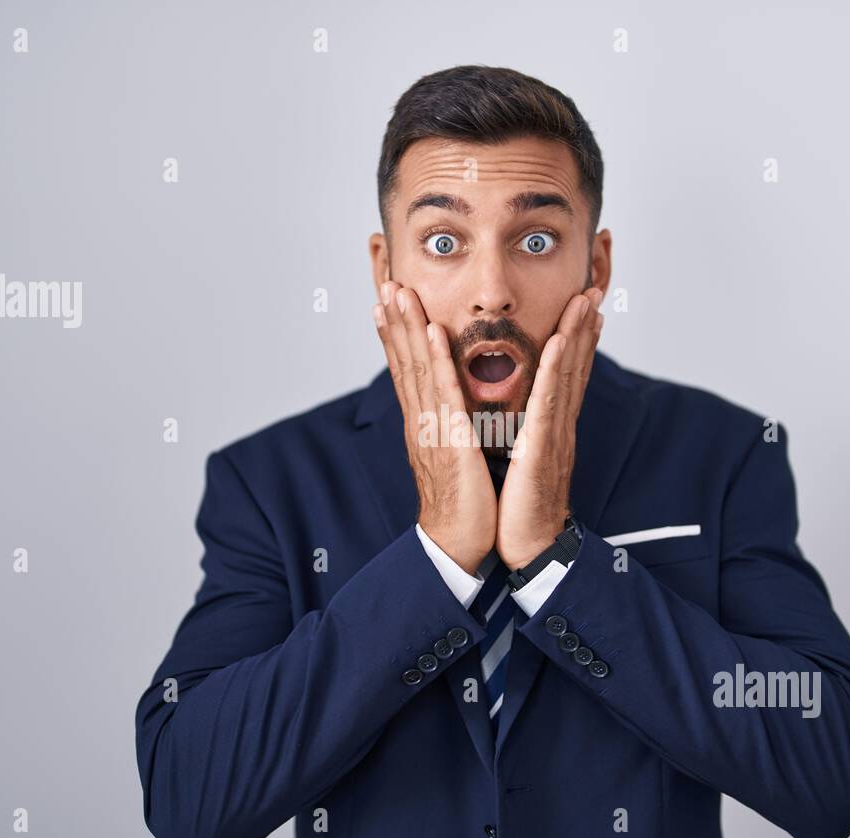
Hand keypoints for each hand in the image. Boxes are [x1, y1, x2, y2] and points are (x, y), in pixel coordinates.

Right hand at [374, 281, 496, 574]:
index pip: (406, 371)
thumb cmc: (464, 504)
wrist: (458, 543)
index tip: (387, 303)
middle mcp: (420, 421)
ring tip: (399, 293)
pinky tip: (433, 332)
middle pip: (404, 362)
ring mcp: (431, 429)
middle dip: (394, 321)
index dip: (395, 336)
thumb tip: (448, 409)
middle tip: (385, 282)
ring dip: (408, 328)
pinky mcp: (449, 441)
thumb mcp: (454, 457)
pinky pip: (443, 393)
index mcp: (424, 425)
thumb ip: (449, 429)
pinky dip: (436, 360)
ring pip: (416, 369)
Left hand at [496, 287, 603, 568]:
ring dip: (576, 334)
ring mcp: (555, 435)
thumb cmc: (522, 509)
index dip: (579, 338)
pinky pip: (548, 403)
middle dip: (584, 324)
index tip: (584, 305)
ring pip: (566, 375)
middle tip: (592, 286)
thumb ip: (530, 435)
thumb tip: (528, 417)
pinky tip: (558, 342)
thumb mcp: (526, 463)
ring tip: (584, 298)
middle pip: (575, 366)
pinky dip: (554, 370)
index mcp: (552, 428)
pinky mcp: (541, 449)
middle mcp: (559, 425)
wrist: (529, 548)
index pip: (567, 374)